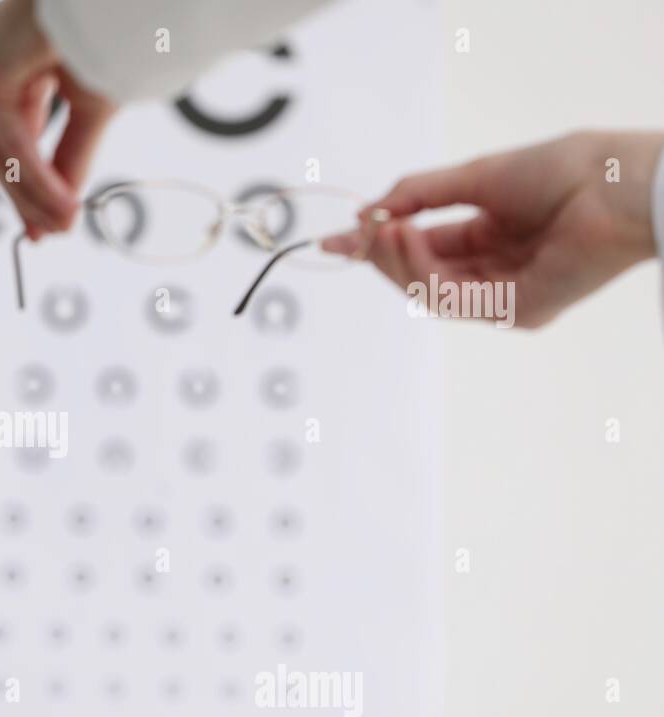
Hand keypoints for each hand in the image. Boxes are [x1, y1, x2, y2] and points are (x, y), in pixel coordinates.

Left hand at [0, 0, 118, 240]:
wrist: (121, 0)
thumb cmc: (110, 32)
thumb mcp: (89, 108)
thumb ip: (70, 158)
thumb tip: (64, 208)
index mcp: (4, 65)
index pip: (5, 139)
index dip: (25, 188)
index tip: (44, 226)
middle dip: (23, 198)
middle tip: (47, 234)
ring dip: (31, 194)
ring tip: (61, 223)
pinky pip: (11, 138)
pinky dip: (37, 176)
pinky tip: (63, 204)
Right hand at [322, 130, 662, 327]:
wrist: (615, 185)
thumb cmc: (565, 171)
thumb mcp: (474, 175)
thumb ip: (418, 193)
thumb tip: (367, 213)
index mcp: (487, 237)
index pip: (420, 248)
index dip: (375, 245)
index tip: (333, 240)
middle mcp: (493, 271)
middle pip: (416, 275)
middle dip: (380, 253)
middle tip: (356, 233)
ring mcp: (502, 297)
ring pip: (427, 291)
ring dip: (397, 260)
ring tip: (385, 228)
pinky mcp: (513, 312)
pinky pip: (450, 299)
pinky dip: (421, 269)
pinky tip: (410, 237)